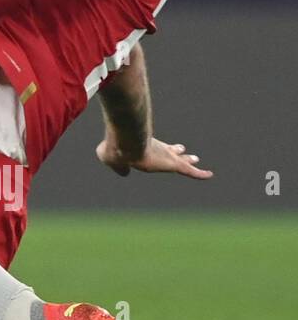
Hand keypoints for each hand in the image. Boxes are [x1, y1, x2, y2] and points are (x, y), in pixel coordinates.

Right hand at [96, 136, 211, 178]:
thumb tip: (123, 172)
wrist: (126, 145)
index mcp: (142, 149)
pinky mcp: (174, 164)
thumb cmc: (116, 151)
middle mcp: (157, 150)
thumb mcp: (109, 159)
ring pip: (181, 159)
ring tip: (196, 158)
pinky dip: (200, 174)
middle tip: (183, 151)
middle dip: (176, 151)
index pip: (152, 149)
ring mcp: (167, 156)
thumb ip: (117, 165)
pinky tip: (209, 175)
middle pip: (169, 151)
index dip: (154, 149)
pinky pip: (190, 171)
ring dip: (189, 160)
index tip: (154, 150)